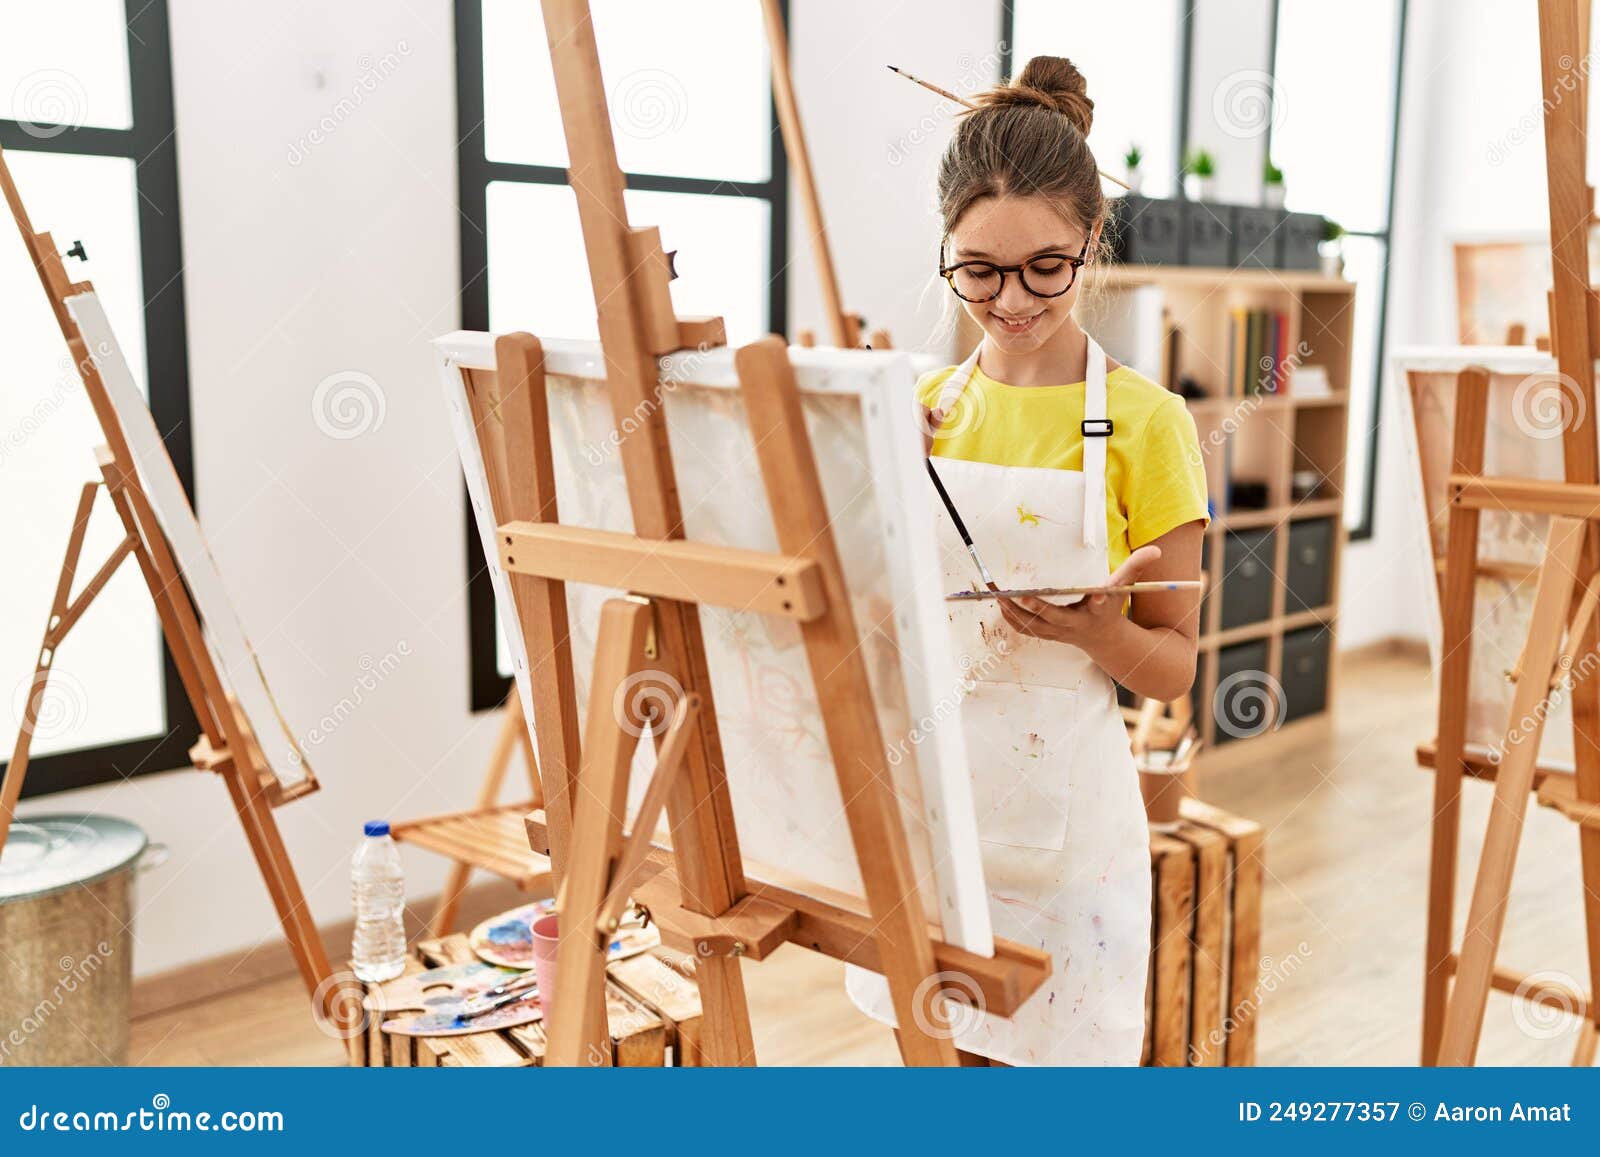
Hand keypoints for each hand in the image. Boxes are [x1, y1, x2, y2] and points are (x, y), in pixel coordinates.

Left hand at [996, 545, 1164, 648]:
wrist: (1102, 639)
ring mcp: (1058, 632)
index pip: (1100, 604)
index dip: (1099, 599)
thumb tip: (1156, 550)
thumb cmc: (1110, 607)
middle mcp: (1075, 625)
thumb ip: (1136, 568)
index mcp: (1097, 611)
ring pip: (1033, 625)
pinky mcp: (1046, 634)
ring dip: (1014, 612)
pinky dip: (1011, 618)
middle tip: (1020, 594)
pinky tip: (999, 603)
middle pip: (1055, 618)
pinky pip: (1025, 629)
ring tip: (998, 594)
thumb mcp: (1124, 589)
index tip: (1097, 595)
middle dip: (1037, 607)